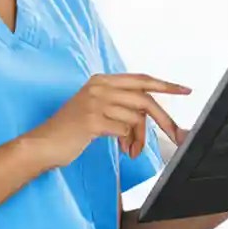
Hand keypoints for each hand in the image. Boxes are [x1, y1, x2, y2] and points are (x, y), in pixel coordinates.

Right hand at [28, 73, 190, 168]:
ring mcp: (95, 102)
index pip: (141, 79)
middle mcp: (99, 87)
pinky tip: (122, 149)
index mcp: (101, 81)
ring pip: (136, 118)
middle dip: (164, 120)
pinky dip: (127, 142)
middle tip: (176, 135)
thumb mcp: (97, 110)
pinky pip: (124, 130)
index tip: (184, 89)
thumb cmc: (71, 131)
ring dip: (139, 139)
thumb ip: (121, 106)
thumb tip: (149, 116)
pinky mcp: (92, 120)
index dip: (165, 84)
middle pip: (144, 99)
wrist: (43, 144)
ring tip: (131, 149)